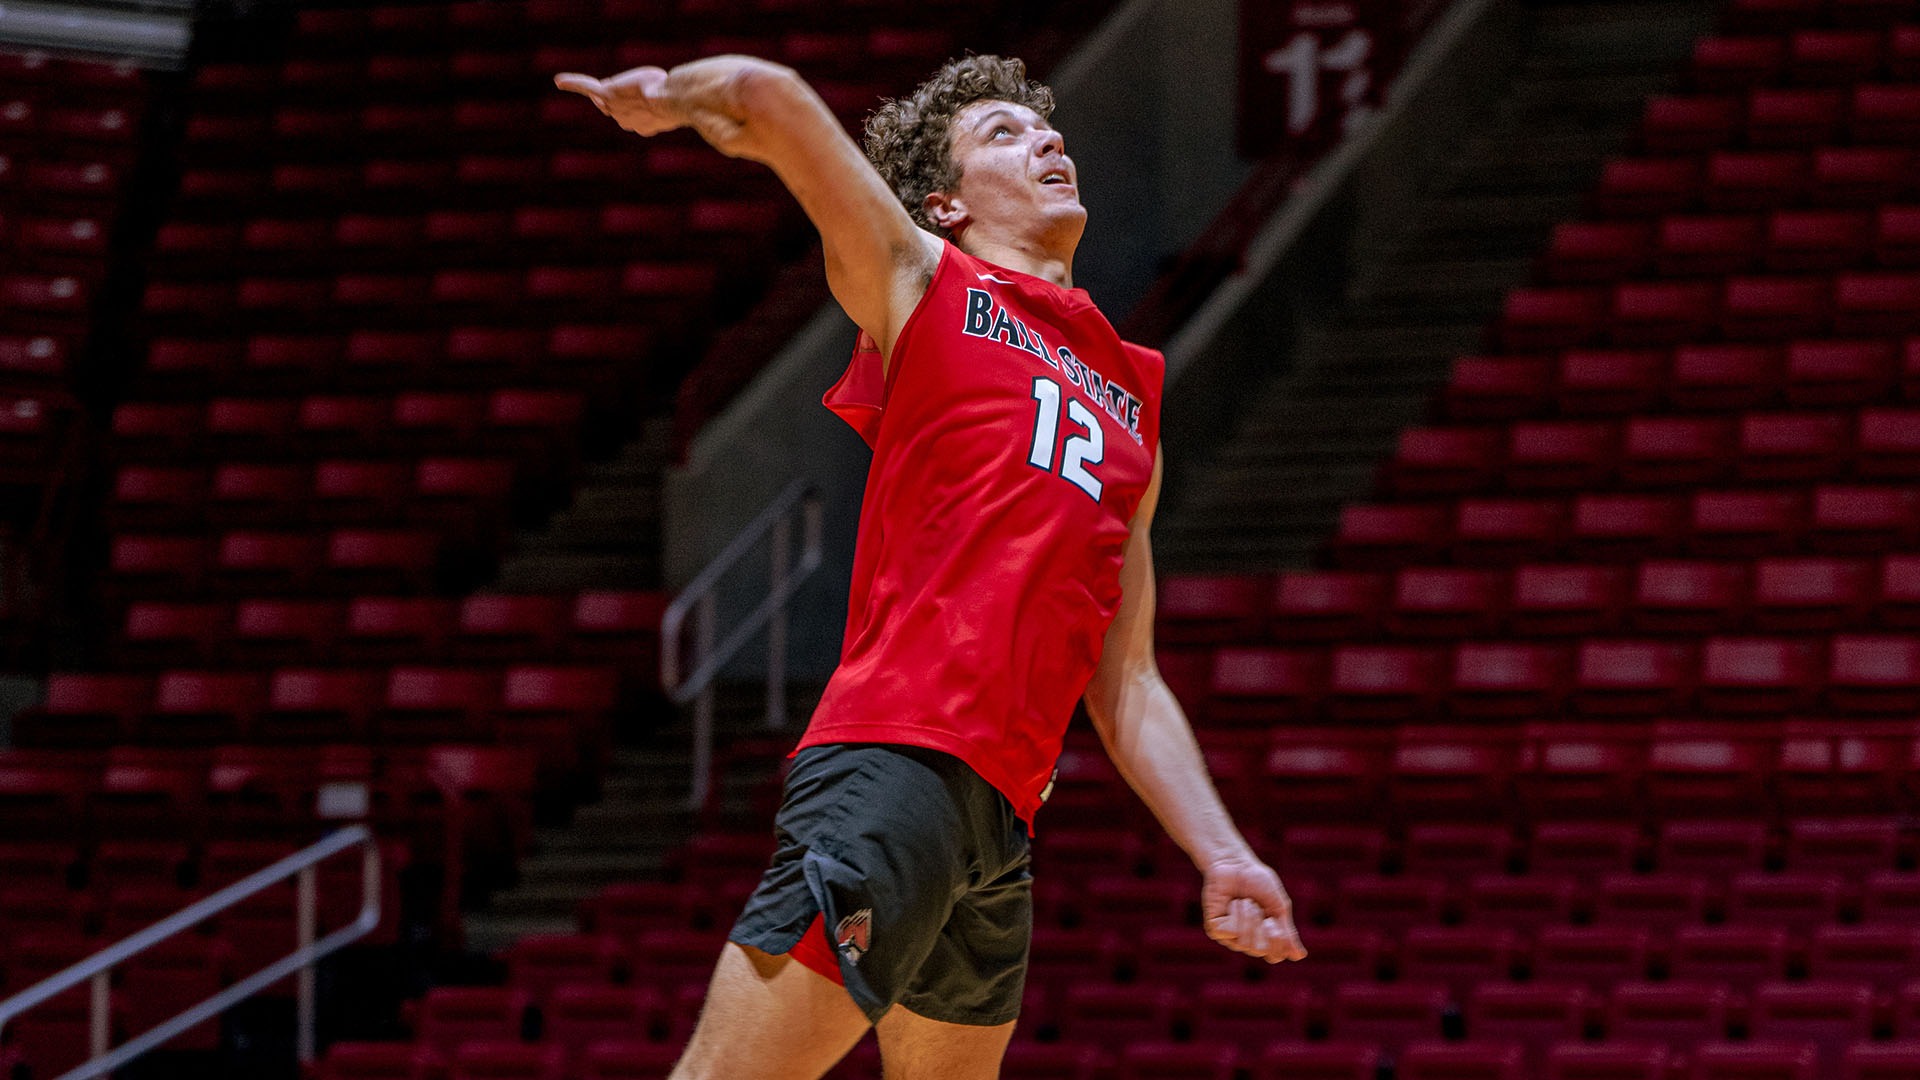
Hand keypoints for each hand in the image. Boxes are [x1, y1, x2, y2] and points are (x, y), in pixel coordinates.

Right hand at [553, 67, 684, 136]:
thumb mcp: (675, 103)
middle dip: (623, 96)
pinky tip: (559, 80)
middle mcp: (626, 121)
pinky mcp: (607, 93)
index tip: (649, 99)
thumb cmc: (679, 101)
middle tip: (635, 90)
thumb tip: (672, 98)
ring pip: (605, 95)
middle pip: (616, 105)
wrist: (672, 101)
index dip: (639, 103)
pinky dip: (573, 83)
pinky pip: (586, 86)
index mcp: (642, 126)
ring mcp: (615, 108)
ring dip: (612, 87)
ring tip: (627, 88)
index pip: (632, 113)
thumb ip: (668, 104)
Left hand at [1200, 856, 1306, 963]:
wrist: (1236, 863)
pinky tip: (1233, 902)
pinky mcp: (1215, 929)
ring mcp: (1230, 937)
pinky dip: (1236, 913)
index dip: (1277, 939)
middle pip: (1260, 950)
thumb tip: (1300, 956)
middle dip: (1262, 925)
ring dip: (1250, 916)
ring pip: (1244, 942)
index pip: (1274, 956)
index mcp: (1265, 938)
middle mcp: (1247, 942)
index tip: (1274, 919)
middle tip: (1259, 907)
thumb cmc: (1259, 883)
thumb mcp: (1279, 906)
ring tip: (1246, 901)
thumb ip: (1288, 932)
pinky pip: (1231, 931)